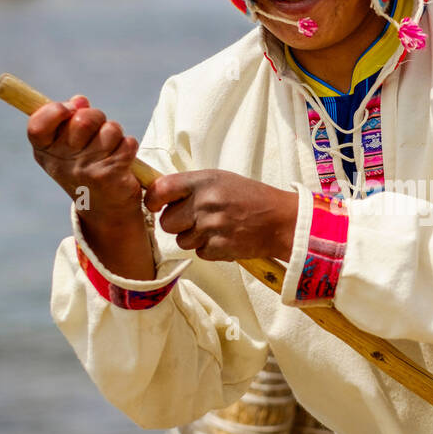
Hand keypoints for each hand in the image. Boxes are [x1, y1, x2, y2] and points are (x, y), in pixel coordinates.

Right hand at [27, 95, 142, 220]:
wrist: (105, 208)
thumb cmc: (87, 165)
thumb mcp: (69, 142)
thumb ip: (70, 117)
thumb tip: (80, 101)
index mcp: (45, 151)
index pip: (37, 126)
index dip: (55, 111)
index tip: (70, 108)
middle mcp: (62, 163)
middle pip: (83, 120)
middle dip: (96, 116)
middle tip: (98, 128)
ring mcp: (85, 170)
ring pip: (109, 130)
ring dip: (115, 133)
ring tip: (110, 147)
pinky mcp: (108, 176)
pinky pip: (126, 144)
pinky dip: (128, 146)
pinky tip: (123, 159)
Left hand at [144, 170, 298, 262]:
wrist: (281, 220)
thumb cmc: (250, 197)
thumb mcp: (221, 180)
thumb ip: (191, 186)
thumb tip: (159, 193)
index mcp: (204, 181)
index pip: (160, 189)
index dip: (152, 199)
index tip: (154, 205)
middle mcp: (205, 203)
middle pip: (167, 222)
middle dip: (177, 224)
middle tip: (194, 219)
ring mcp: (211, 227)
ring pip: (182, 240)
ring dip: (194, 238)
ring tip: (215, 228)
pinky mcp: (219, 248)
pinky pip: (200, 253)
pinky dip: (209, 249)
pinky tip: (225, 238)